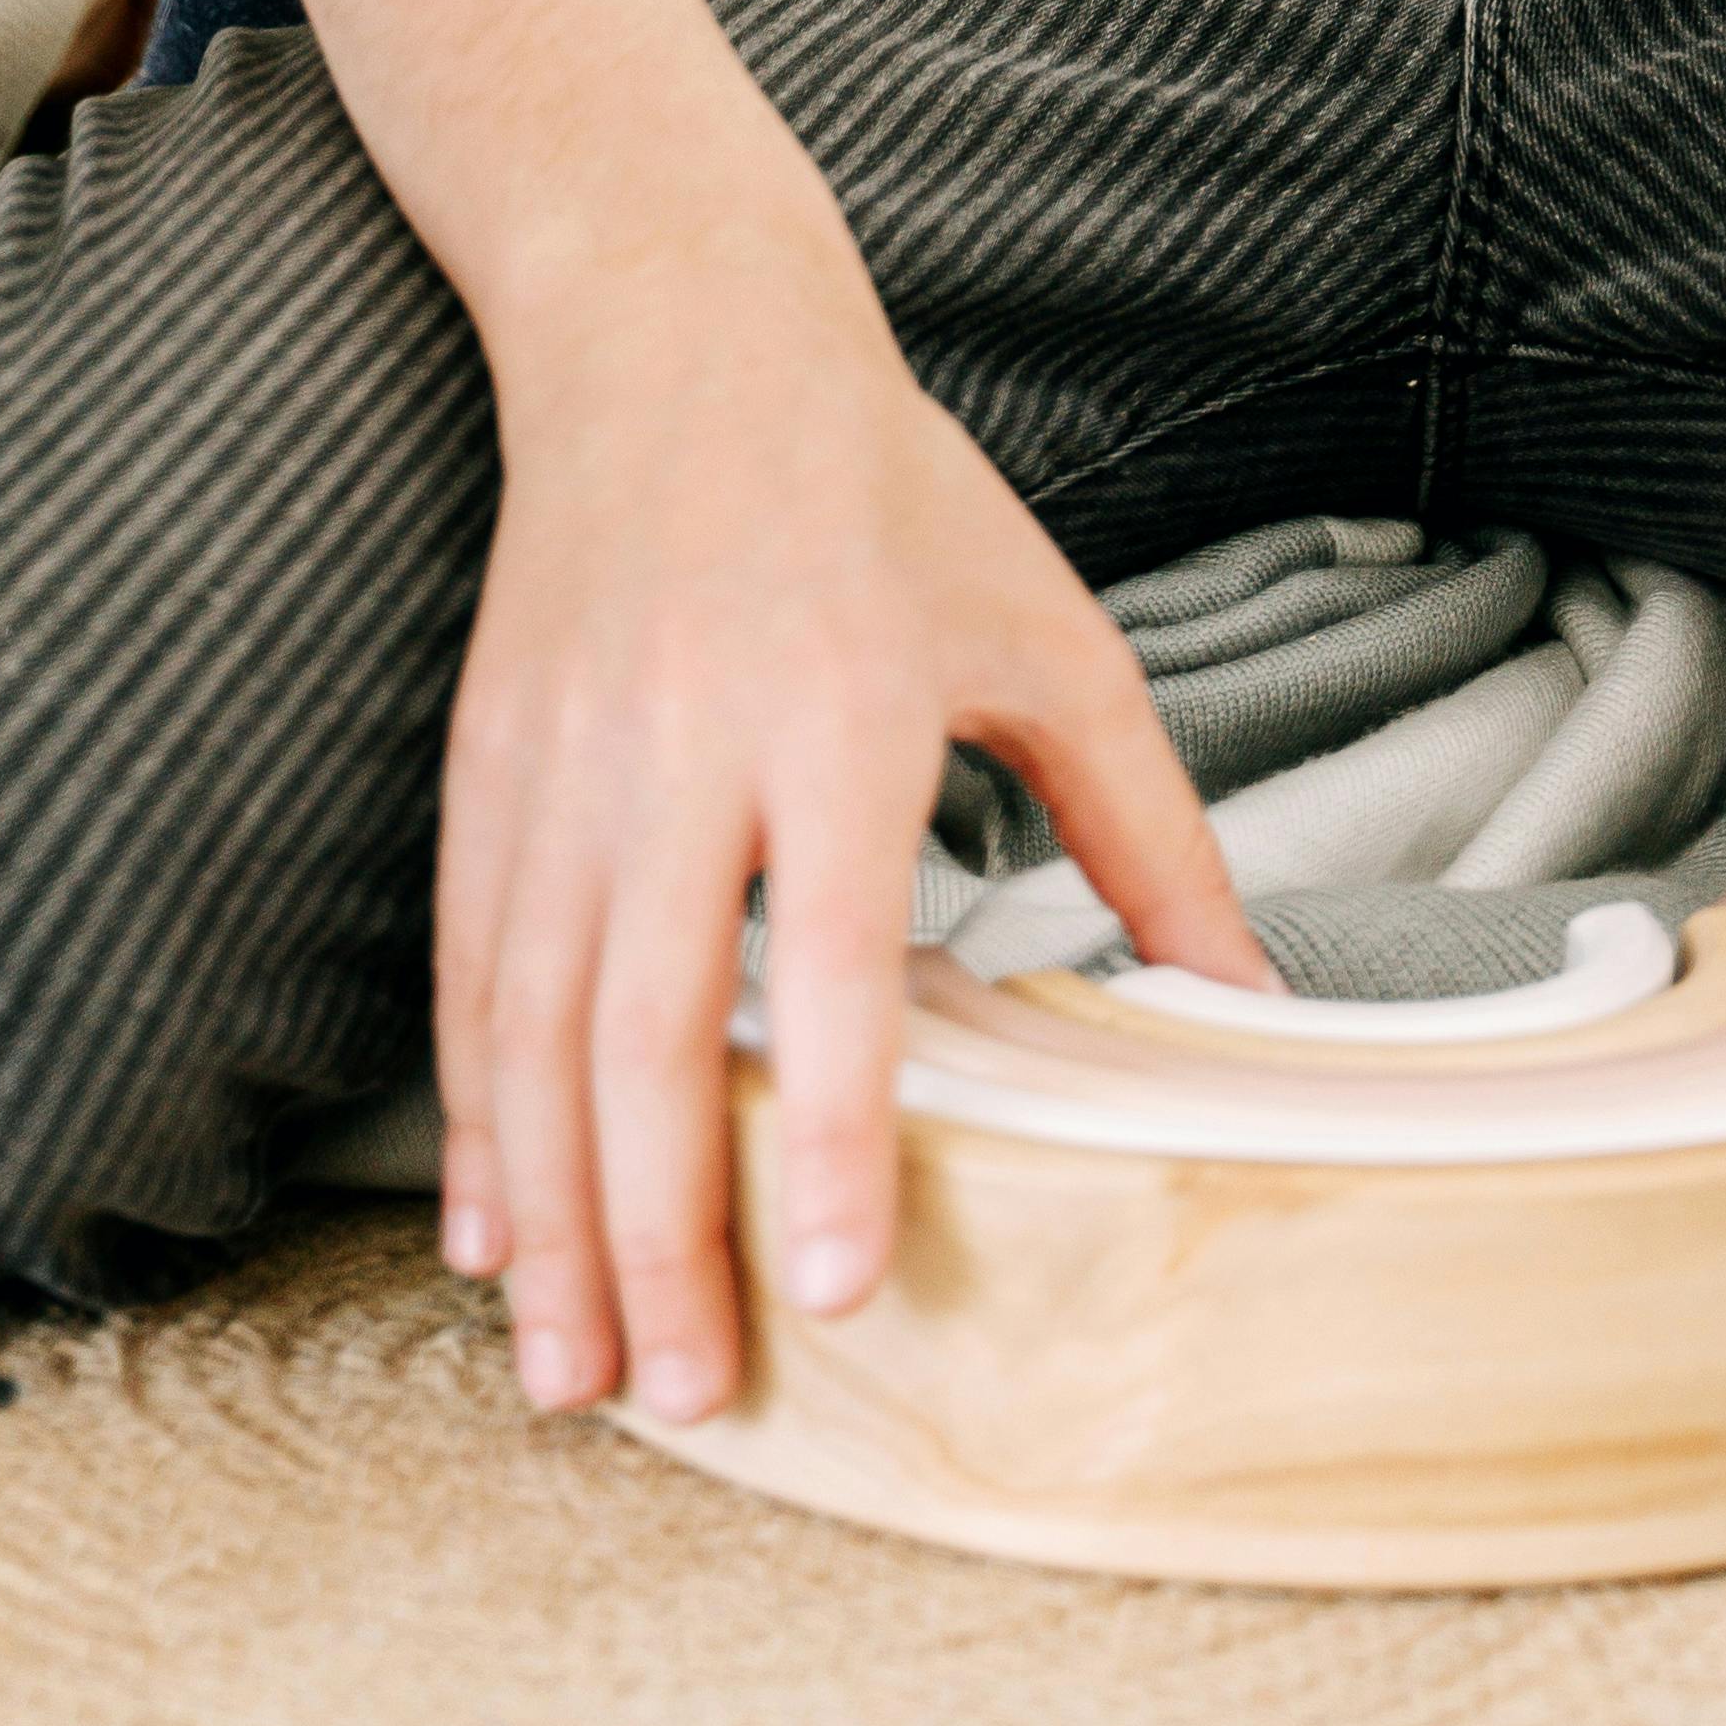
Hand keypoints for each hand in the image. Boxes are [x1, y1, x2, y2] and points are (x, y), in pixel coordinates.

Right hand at [434, 171, 1265, 1422]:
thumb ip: (1148, 832)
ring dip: (553, 1214)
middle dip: (661, 1230)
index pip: (827, 952)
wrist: (675, 324)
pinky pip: (470, 968)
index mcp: (840, 707)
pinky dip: (475, 1116)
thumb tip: (1254, 1006)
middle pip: (649, 1024)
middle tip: (692, 1402)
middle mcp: (684, 742)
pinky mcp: (487, 760)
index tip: (830, 1291)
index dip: (822, 1127)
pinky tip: (494, 1236)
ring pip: (534, 1022)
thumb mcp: (1049, 636)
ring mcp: (565, 756)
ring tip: (576, 1374)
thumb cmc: (892, 492)